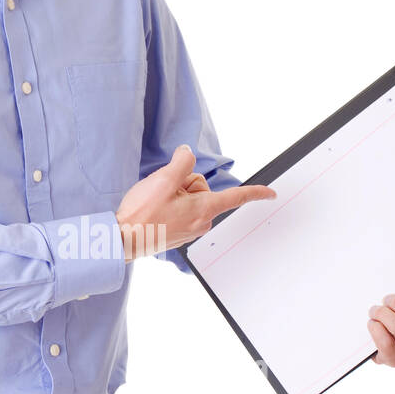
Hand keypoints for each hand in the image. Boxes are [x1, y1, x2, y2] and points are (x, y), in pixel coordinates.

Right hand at [115, 145, 275, 261]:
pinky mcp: (179, 234)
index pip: (237, 198)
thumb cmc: (142, 214)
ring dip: (174, 194)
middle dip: (184, 184)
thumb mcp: (164, 179)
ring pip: (190, 199)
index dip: (256, 193)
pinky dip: (169, 205)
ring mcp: (190, 230)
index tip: (272, 194)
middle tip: (164, 192)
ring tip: (156, 203)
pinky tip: (155, 210)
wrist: (122, 240)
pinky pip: (181, 210)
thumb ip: (182, 161)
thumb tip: (187, 153)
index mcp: (204, 210)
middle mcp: (201, 223)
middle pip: (202, 190)